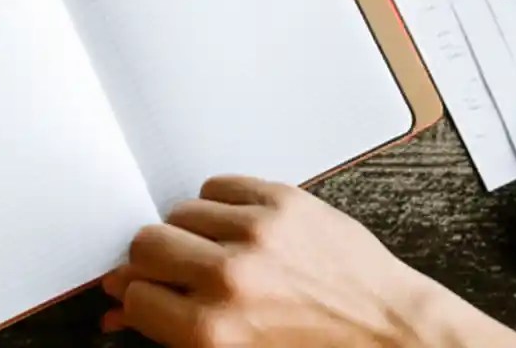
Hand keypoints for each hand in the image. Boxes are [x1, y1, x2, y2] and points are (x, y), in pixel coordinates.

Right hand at [101, 176, 437, 346]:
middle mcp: (230, 279)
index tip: (147, 295)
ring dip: (190, 231)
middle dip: (152, 261)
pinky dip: (221, 203)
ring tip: (217, 251)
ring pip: (180, 210)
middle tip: (173, 272)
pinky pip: (220, 184)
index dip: (139, 297)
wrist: (393, 338)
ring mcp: (258, 233)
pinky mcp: (285, 201)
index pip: (135, 295)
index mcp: (213, 331)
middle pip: (146, 244)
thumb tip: (122, 315)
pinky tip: (238, 226)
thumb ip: (176, 336)